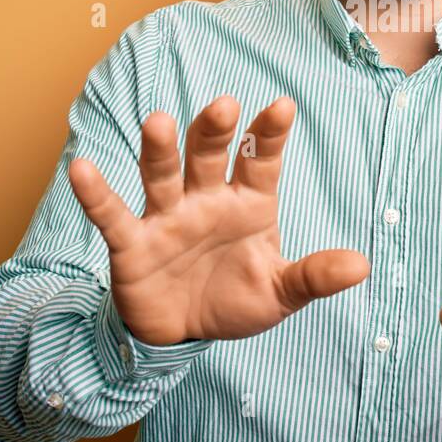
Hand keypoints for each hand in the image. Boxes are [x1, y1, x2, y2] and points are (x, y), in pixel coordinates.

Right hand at [68, 94, 370, 345]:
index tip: (282, 106)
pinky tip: (81, 168)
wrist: (183, 336)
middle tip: (223, 105)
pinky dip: (96, 194)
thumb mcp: (279, 293)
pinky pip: (113, 215)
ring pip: (163, 174)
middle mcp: (206, 199)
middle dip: (213, 130)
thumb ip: (314, 276)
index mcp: (248, 203)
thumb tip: (361, 266)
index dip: (269, 134)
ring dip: (160, 150)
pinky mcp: (132, 243)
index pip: (260, 161)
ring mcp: (167, 217)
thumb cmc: (234, 300)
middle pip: (208, 156)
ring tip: (157, 122)